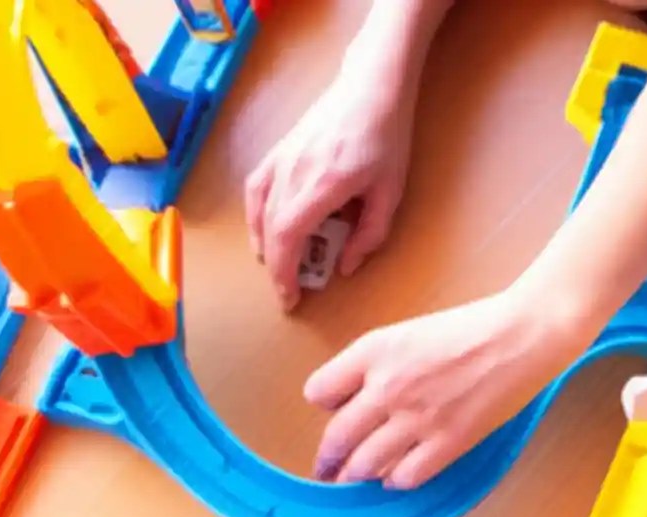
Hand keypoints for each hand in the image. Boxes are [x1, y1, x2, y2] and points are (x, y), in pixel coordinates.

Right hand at [245, 65, 415, 310]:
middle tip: (288, 292)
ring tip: (277, 265)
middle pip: (271, 230)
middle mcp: (294, 173)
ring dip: (264, 244)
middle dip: (277, 268)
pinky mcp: (278, 150)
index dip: (284, 273)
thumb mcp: (390, 192)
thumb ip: (369, 234)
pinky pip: (256, 189)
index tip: (290, 299)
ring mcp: (282, 159)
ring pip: (259, 211)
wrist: (371, 87)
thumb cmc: (387, 138)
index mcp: (323, 185)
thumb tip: (345, 266)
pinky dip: (255, 215)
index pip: (289, 238)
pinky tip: (264, 229)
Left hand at [303, 290, 592, 488]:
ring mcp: (417, 417)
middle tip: (326, 470)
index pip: (318, 392)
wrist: (522, 335)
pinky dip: (396, 481)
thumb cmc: (471, 328)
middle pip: (335, 437)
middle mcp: (388, 385)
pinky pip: (406, 476)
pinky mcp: (448, 441)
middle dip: (328, 460)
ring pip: (364, 465)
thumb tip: (358, 401)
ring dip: (356, 476)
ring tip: (355, 480)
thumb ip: (377, 364)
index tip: (333, 414)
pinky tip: (398, 476)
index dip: (325, 405)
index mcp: (374, 350)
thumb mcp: (409, 332)